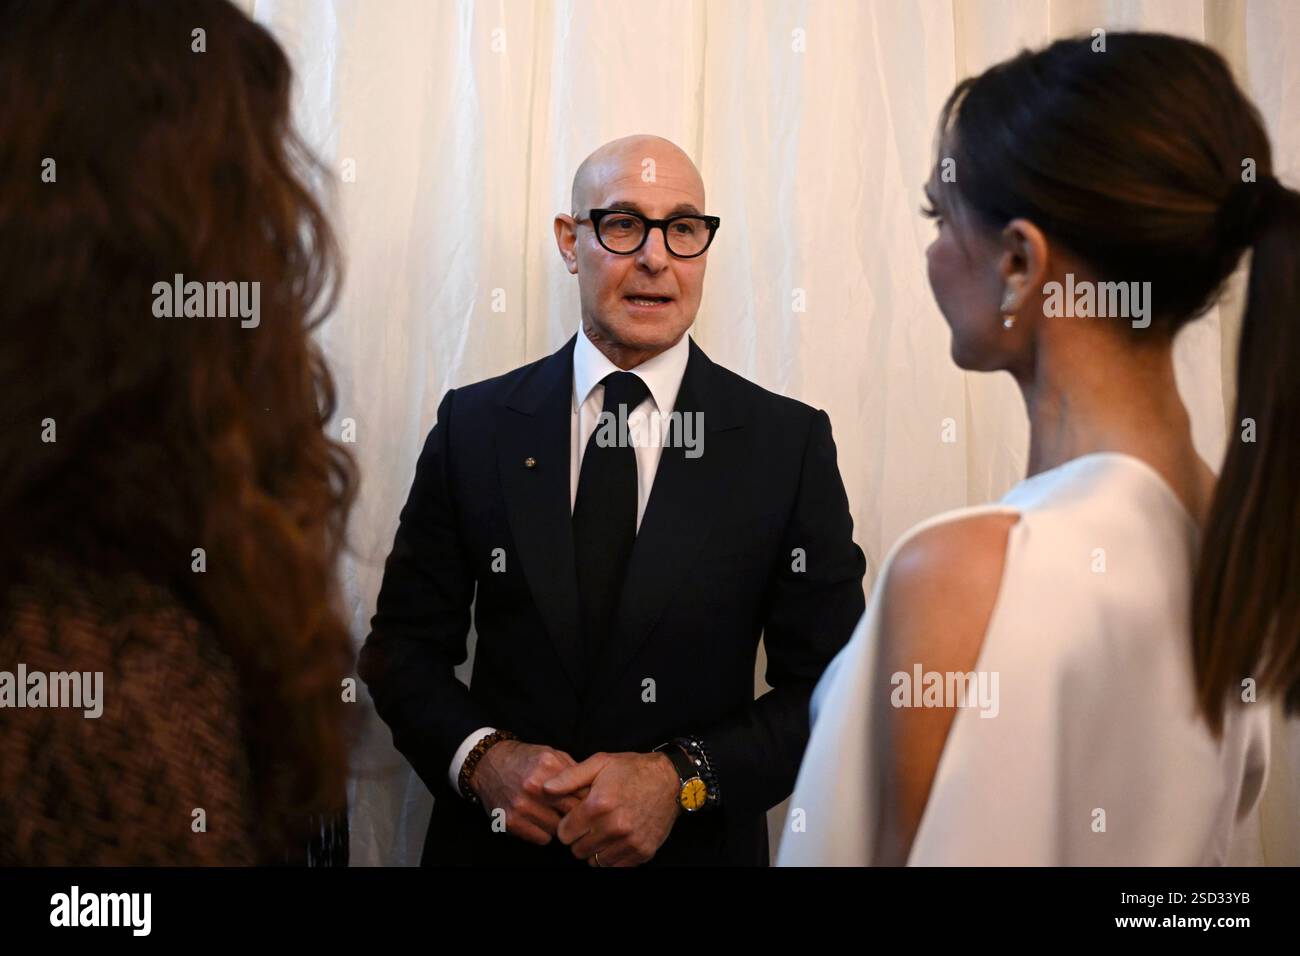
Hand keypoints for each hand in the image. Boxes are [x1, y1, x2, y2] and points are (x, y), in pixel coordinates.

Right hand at [470, 740, 589, 844]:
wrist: (489, 764)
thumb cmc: (525, 759)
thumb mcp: (551, 754)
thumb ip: (573, 771)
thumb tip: (595, 791)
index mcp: (548, 767)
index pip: (582, 793)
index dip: (588, 800)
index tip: (590, 803)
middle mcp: (534, 787)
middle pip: (571, 813)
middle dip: (576, 814)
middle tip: (575, 812)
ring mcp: (521, 806)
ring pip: (558, 829)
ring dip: (559, 825)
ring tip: (553, 813)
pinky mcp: (511, 822)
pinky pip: (542, 839)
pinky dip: (544, 832)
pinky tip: (539, 819)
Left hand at [544, 751, 681, 866]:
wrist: (670, 780)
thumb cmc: (632, 769)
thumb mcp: (600, 762)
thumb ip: (570, 777)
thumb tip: (545, 789)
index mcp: (599, 804)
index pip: (564, 834)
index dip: (567, 826)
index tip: (575, 819)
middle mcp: (614, 826)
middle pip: (577, 850)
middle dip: (579, 839)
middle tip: (589, 825)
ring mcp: (630, 841)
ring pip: (595, 862)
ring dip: (595, 850)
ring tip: (603, 832)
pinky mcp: (642, 852)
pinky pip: (615, 867)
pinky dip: (612, 857)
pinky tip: (616, 840)